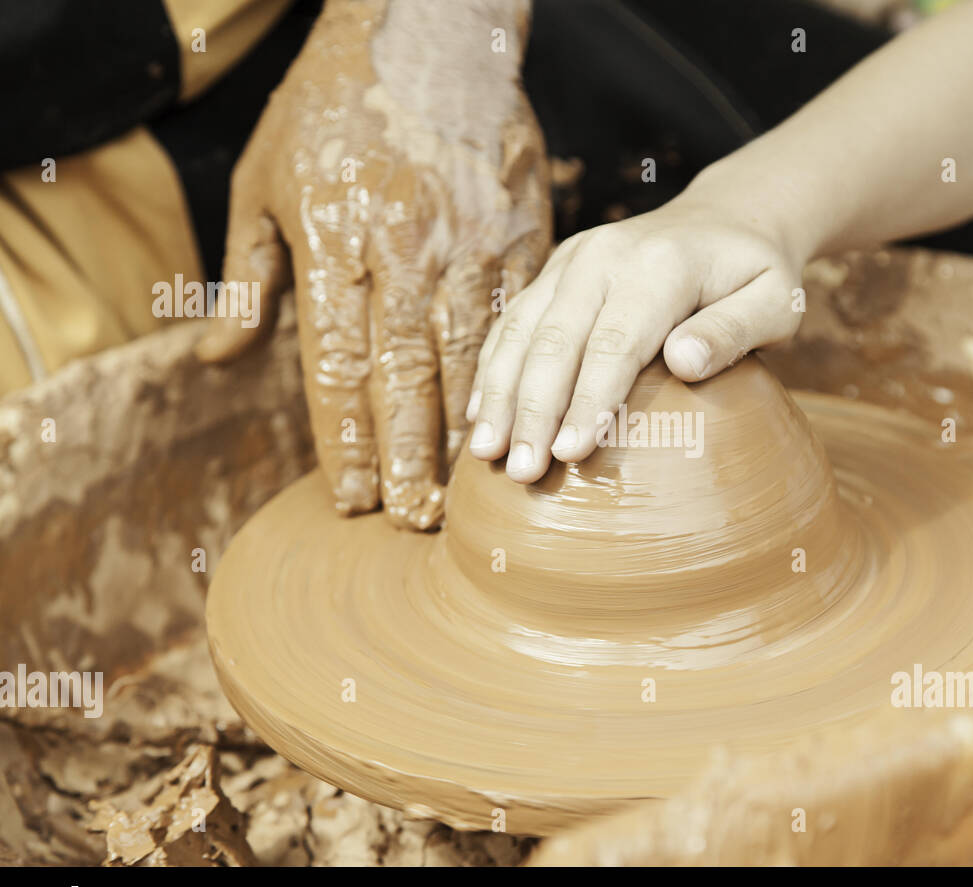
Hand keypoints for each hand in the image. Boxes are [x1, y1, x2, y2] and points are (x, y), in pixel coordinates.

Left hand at [197, 0, 549, 528]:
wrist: (430, 31)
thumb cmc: (332, 107)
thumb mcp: (263, 179)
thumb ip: (245, 277)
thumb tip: (217, 359)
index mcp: (335, 237)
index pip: (338, 363)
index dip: (344, 438)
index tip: (348, 498)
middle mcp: (406, 246)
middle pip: (406, 375)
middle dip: (408, 456)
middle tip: (412, 520)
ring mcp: (472, 240)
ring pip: (471, 356)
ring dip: (466, 430)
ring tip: (466, 489)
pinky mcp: (523, 233)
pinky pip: (520, 319)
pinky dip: (515, 376)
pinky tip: (514, 418)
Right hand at [466, 190, 803, 482]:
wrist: (728, 217)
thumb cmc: (757, 276)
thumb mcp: (774, 303)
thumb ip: (734, 332)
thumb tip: (683, 363)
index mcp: (660, 266)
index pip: (616, 343)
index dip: (589, 400)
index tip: (571, 454)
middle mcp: (605, 256)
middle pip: (556, 340)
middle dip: (533, 409)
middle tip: (521, 470)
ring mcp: (573, 260)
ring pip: (523, 330)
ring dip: (500, 393)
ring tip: (485, 453)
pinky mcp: (557, 271)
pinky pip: (515, 321)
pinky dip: (494, 368)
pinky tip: (482, 416)